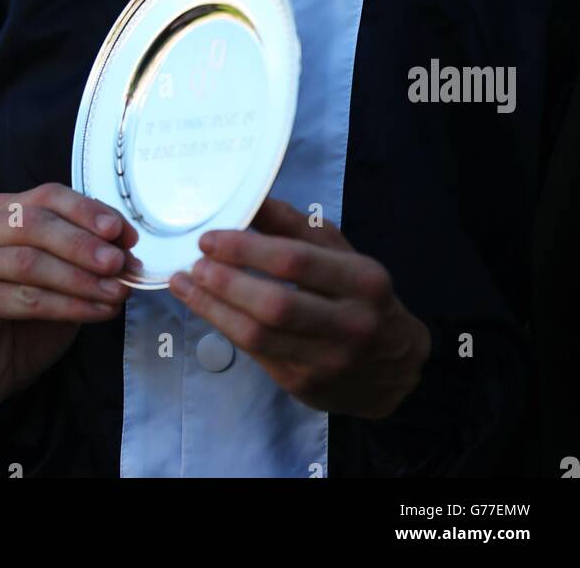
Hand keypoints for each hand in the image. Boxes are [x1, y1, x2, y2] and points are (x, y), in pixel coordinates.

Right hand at [0, 183, 138, 412]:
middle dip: (84, 243)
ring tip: (117, 292)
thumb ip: (86, 253)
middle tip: (119, 263)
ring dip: (81, 278)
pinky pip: (25, 298)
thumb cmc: (24, 319)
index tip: (122, 232)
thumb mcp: (62, 277)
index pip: (48, 196)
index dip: (88, 211)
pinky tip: (97, 312)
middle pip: (36, 223)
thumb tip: (125, 242)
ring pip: (30, 261)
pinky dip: (68, 305)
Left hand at [168, 196, 430, 418]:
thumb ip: (295, 226)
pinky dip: (226, 328)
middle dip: (225, 282)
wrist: (396, 368)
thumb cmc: (362, 297)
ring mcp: (328, 361)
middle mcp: (350, 324)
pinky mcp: (305, 385)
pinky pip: (256, 355)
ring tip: (186, 285)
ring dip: (213, 309)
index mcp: (363, 281)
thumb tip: (249, 196)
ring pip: (259, 336)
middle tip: (195, 264)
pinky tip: (206, 309)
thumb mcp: (342, 253)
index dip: (246, 249)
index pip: (294, 261)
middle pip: (275, 304)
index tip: (210, 239)